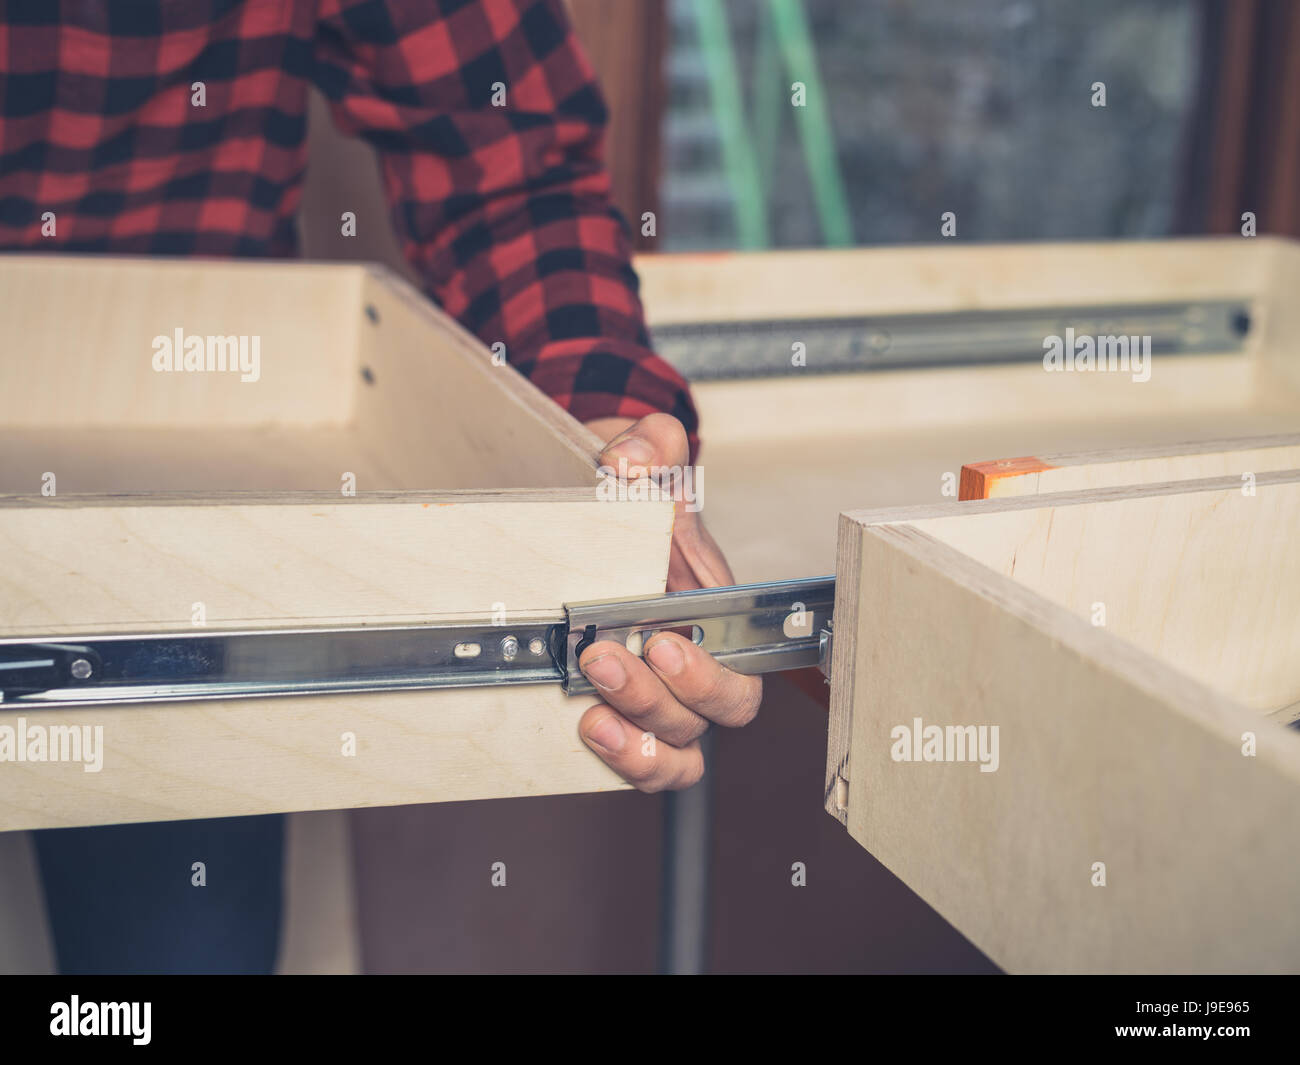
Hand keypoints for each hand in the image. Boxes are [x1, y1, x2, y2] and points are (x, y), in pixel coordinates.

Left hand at [578, 413, 762, 791]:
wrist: (599, 516)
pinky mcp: (629, 717)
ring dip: (641, 736)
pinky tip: (590, 729)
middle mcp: (698, 661)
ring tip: (591, 710)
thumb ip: (648, 449)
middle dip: (659, 695)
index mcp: (719, 610)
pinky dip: (626, 759)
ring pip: (680, 748)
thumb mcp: (643, 461)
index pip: (744, 664)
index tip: (659, 639)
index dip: (708, 671)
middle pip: (711, 714)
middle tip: (604, 656)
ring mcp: (665, 695)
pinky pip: (646, 762)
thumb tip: (631, 463)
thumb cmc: (635, 502)